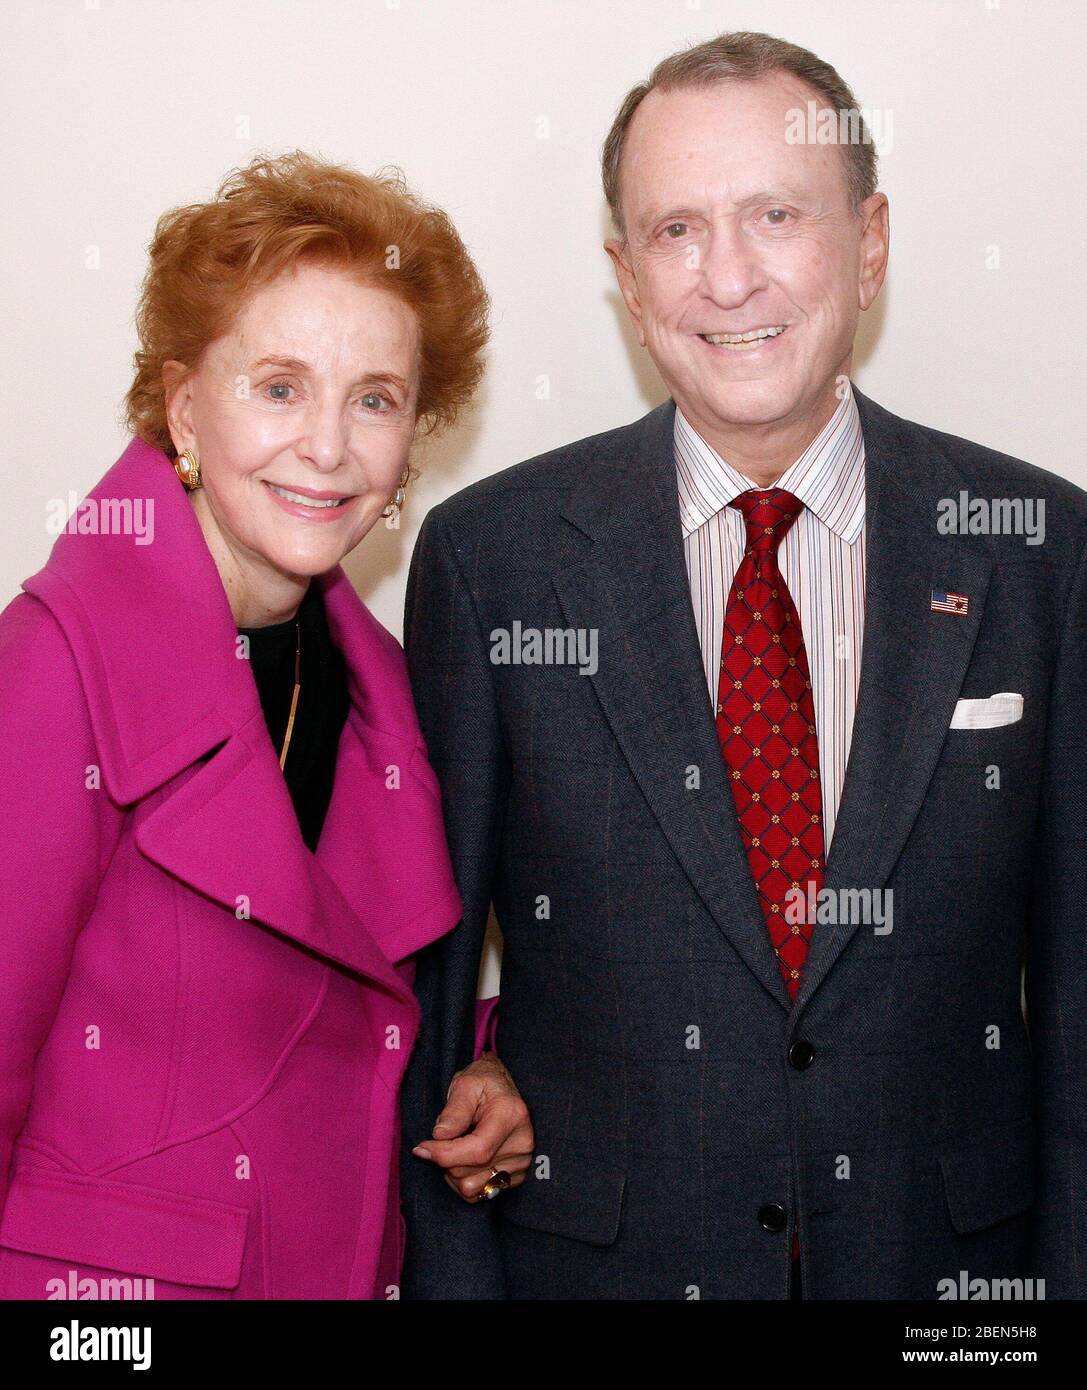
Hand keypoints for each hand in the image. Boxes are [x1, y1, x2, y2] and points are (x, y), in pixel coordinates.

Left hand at [411, 1052, 533, 1202]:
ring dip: (452, 1174)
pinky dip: (462, 1182)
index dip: (445, 1154)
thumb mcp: (466, 1084)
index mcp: (511, 1116)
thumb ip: (454, 1110)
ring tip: (451, 1150)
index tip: (422, 1148)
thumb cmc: (482, 1082)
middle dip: (444, 1159)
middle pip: (469, 1172)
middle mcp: (522, 1143)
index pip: (477, 1150)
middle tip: (437, 1141)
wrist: (502, 1087)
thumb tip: (439, 1136)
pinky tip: (461, 1161)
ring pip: (472, 1188)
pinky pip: (479, 1194)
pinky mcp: (516, 1177)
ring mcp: (521, 1163)